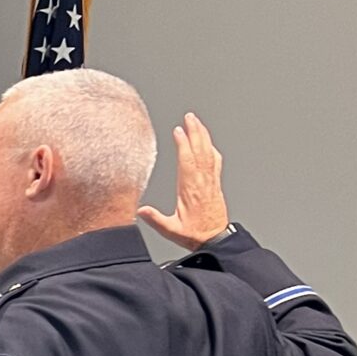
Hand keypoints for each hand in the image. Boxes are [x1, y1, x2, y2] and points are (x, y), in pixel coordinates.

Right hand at [138, 114, 228, 250]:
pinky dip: (211, 148)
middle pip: (199, 151)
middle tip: (190, 116)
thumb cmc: (195, 234)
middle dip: (195, 131)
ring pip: (208, 153)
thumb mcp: (171, 230)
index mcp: (190, 189)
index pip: (187, 160)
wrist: (216, 239)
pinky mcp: (215, 184)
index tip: (178, 130)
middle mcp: (202, 182)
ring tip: (197, 122)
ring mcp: (211, 181)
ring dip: (203, 136)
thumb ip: (156, 219)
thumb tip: (140, 210)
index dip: (183, 144)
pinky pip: (215, 161)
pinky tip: (207, 143)